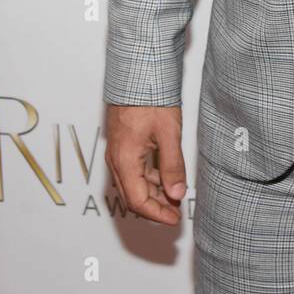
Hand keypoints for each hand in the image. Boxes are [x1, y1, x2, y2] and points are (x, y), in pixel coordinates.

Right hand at [104, 104, 186, 224]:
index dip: (157, 214)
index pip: (138, 201)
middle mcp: (117, 160)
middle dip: (155, 207)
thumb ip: (172, 166)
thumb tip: (177, 193)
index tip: (174, 219)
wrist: (136, 75)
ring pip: (133, 184)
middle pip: (133, 196)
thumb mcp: (168, 134)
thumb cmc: (150, 98)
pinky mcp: (123, 145)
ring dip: (153, 193)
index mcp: (125, 160)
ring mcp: (118, 153)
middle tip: (176, 211)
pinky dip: (149, 179)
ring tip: (175, 194)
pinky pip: (134, 171)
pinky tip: (165, 177)